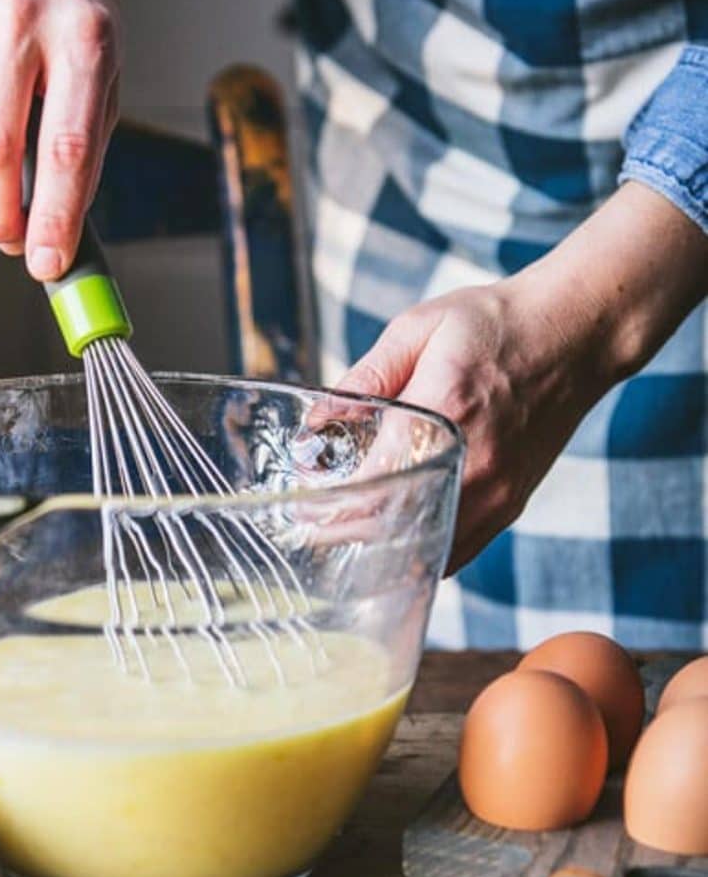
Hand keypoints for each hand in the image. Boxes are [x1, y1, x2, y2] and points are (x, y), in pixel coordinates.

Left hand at [339, 182, 707, 571]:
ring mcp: (498, 491)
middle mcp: (475, 463)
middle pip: (397, 526)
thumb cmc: (496, 324)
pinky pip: (460, 550)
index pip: (375, 483)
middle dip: (346, 534)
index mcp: (444, 411)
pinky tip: (395, 540)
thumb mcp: (419, 328)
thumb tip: (317, 423)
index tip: (300, 511)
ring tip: (345, 536)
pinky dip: (423, 553)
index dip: (331, 507)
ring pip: (429, 550)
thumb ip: (365, 378)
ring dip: (385, 551)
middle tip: (310, 530)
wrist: (576, 333)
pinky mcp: (512, 503)